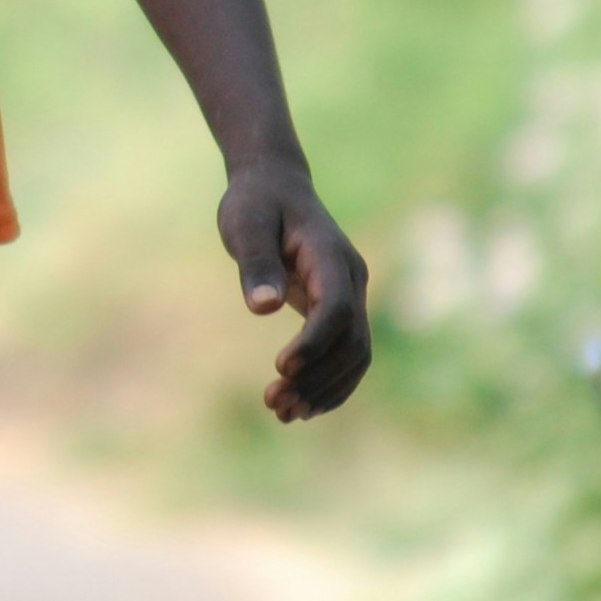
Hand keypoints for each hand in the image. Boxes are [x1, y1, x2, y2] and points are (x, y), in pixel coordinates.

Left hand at [220, 161, 371, 423]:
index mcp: (330, 255)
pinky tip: (299, 406)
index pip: (336, 309)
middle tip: (274, 405)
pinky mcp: (340, 309)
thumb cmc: (256, 203)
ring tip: (282, 413)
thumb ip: (256, 263)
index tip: (280, 369)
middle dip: (317, 378)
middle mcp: (350, 278)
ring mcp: (350, 295)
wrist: (275, 186)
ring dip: (324, 389)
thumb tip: (263, 307)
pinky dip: (329, 384)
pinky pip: (347, 355)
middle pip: (352, 341)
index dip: (314, 343)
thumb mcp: (245, 223)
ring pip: (355, 355)